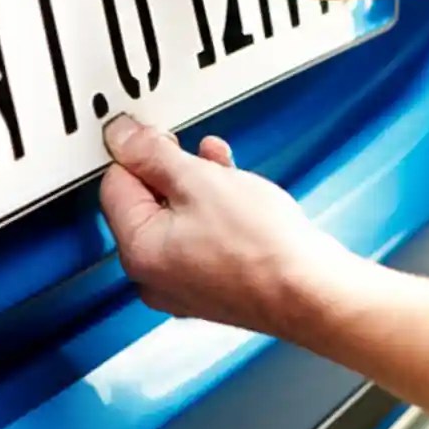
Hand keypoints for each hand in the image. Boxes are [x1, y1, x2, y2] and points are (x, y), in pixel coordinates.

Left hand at [98, 114, 352, 335]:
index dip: (137, 154)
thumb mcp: (198, 180)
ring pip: (177, 218)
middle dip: (170, 170)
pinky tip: (236, 191)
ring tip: (222, 166)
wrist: (313, 292)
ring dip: (196, 185)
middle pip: (145, 203)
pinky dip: (214, 211)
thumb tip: (120, 138)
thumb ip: (152, 155)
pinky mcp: (214, 287)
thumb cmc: (262, 248)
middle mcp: (153, 276)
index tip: (160, 137)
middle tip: (193, 152)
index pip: (115, 185)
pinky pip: (201, 238)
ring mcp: (184, 286)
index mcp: (138, 252)